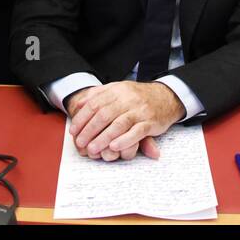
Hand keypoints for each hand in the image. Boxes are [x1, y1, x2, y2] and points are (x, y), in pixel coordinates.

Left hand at [67, 81, 184, 161]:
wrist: (166, 96)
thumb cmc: (137, 97)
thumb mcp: (118, 90)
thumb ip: (99, 95)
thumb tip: (80, 103)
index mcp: (117, 90)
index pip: (95, 104)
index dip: (82, 118)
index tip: (73, 131)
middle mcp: (127, 99)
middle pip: (104, 115)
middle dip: (90, 130)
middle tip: (80, 143)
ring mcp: (140, 110)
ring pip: (119, 124)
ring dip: (104, 138)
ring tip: (92, 149)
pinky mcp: (150, 122)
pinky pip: (136, 132)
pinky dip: (124, 140)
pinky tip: (114, 147)